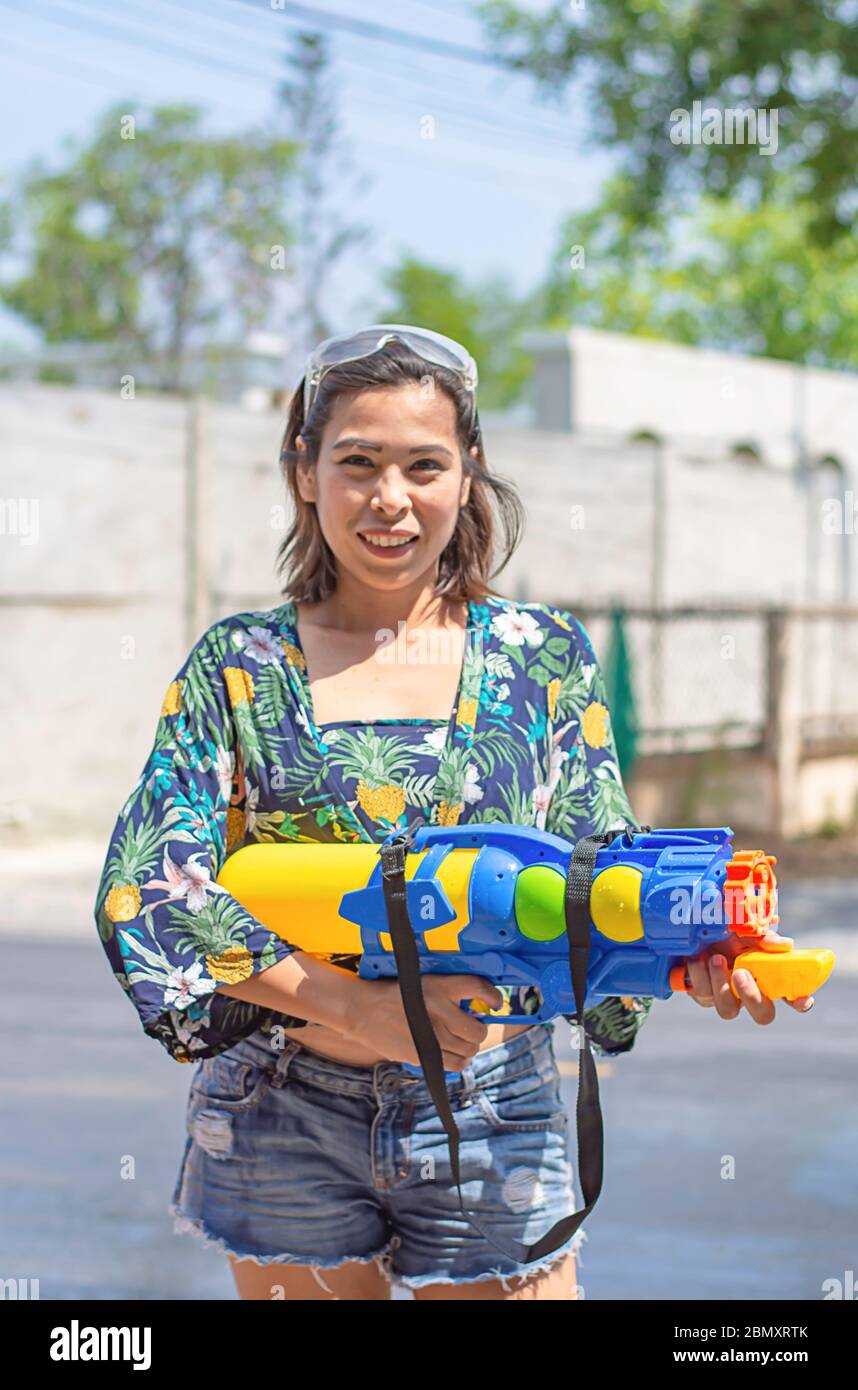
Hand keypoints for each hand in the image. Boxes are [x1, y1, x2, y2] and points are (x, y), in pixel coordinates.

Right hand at [344, 974, 505, 1069]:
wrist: (362, 1010)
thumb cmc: (392, 993)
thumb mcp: (421, 981)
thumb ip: (447, 991)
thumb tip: (473, 1004)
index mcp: (439, 986)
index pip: (479, 988)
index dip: (493, 996)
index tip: (495, 1002)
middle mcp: (439, 1011)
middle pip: (478, 1029)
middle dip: (479, 1028)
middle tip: (472, 1024)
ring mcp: (433, 1036)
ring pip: (470, 1049)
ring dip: (469, 1045)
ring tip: (460, 1039)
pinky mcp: (424, 1055)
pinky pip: (456, 1064)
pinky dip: (459, 1060)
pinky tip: (452, 1052)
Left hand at [685, 928, 814, 1023]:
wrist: (691, 931)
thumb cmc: (724, 932)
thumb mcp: (744, 931)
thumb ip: (763, 938)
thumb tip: (783, 945)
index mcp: (768, 977)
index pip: (793, 996)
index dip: (801, 1001)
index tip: (803, 999)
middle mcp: (750, 993)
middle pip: (763, 1015)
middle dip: (752, 997)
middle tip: (740, 973)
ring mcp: (726, 998)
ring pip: (728, 1009)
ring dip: (720, 983)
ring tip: (715, 958)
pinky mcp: (703, 996)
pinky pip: (702, 995)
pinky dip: (700, 975)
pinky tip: (698, 958)